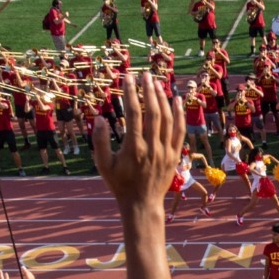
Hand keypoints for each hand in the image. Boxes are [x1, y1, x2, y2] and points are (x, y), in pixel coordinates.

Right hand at [92, 71, 183, 210]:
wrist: (142, 204)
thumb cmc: (120, 184)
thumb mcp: (103, 165)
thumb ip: (99, 141)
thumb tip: (99, 117)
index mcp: (133, 148)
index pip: (134, 113)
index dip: (131, 93)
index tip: (128, 78)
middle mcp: (152, 147)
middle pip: (154, 112)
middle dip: (149, 90)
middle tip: (144, 74)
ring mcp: (165, 151)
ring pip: (168, 119)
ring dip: (163, 98)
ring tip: (157, 83)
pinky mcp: (174, 155)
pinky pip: (179, 131)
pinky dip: (179, 114)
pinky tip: (176, 100)